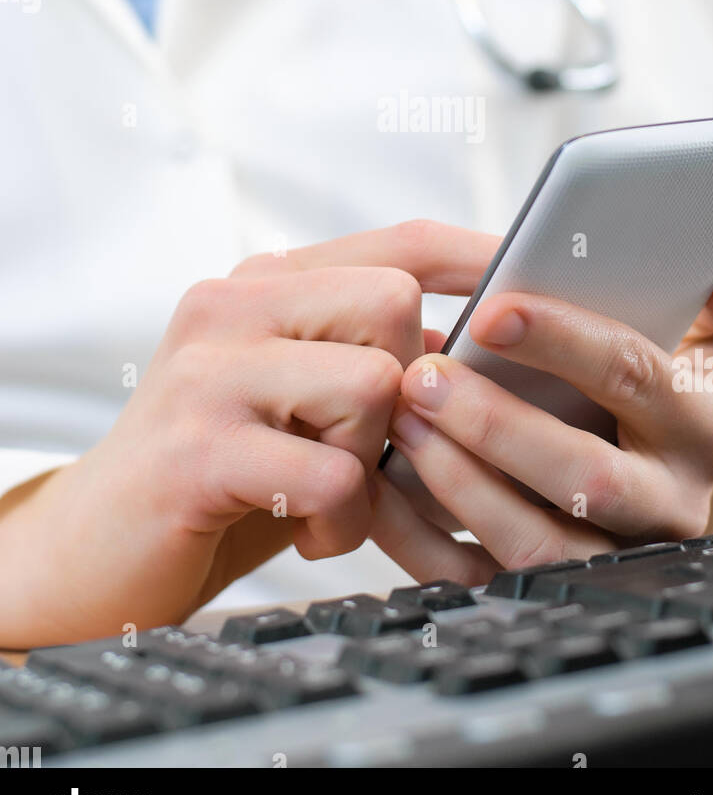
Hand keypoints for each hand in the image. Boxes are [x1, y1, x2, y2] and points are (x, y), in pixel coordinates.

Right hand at [0, 221, 495, 646]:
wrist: (94, 552)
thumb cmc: (221, 474)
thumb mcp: (297, 399)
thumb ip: (369, 357)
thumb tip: (482, 347)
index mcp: (264, 283)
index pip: (397, 242)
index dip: (477, 256)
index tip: (537, 273)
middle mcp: (233, 305)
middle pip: (396, 302)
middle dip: (409, 390)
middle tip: (367, 448)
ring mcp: (209, 371)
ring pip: (375, 384)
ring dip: (373, 464)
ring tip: (330, 497)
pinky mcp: (196, 448)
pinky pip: (335, 475)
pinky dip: (342, 523)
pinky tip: (305, 530)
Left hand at [371, 249, 712, 584]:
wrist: (658, 476)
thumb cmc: (668, 386)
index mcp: (706, 429)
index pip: (633, 376)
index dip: (562, 340)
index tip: (490, 310)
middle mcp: (670, 505)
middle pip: (586, 476)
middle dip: (497, 426)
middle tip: (423, 376)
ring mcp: (611, 556)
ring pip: (535, 541)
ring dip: (459, 483)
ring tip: (400, 421)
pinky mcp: (554, 589)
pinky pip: (481, 579)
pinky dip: (420, 540)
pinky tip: (379, 485)